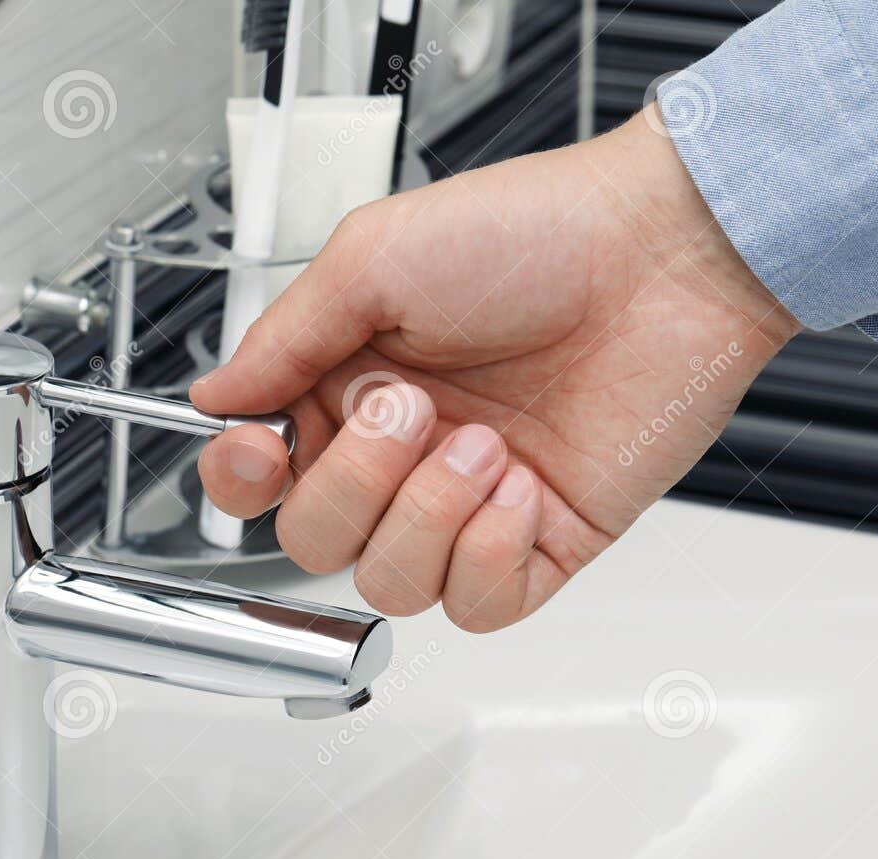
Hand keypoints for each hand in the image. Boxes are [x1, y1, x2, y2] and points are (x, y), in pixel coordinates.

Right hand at [193, 111, 800, 631]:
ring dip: (427, 516)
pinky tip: (519, 487)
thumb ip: (283, 338)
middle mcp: (400, 457)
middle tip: (411, 409)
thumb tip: (214, 398)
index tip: (260, 451)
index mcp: (348, 389)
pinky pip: (475, 606)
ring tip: (484, 442)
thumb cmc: (534, 233)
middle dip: (353, 486)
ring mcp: (467, 506)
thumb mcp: (373, 258)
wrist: (663, 254)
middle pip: (313, 544)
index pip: (261, 478)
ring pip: (388, 586)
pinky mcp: (539, 542)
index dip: (241, 482)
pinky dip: (486, 555)